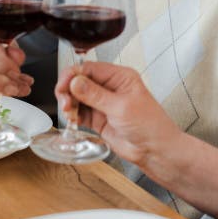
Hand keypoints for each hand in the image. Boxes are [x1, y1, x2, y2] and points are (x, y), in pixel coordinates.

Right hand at [55, 61, 181, 169]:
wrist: (154, 150)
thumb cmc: (149, 125)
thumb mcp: (121, 107)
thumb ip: (95, 95)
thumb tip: (75, 81)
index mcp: (120, 77)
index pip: (90, 68)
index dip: (73, 75)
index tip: (63, 86)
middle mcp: (111, 87)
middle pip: (80, 81)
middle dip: (69, 90)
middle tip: (65, 103)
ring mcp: (103, 103)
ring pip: (77, 97)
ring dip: (69, 103)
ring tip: (69, 113)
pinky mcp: (98, 118)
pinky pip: (79, 112)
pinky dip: (72, 115)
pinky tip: (73, 120)